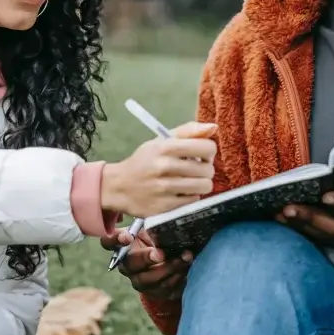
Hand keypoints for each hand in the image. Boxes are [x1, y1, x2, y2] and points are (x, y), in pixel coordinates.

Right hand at [100, 228, 190, 300]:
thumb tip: (162, 213)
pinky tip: (186, 267)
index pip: (108, 242)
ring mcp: (139, 281)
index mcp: (122, 245)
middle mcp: (126, 265)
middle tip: (160, 253)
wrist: (169, 262)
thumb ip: (152, 223)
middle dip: (146, 258)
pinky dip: (177, 277)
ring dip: (169, 268)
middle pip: (130, 264)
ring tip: (185, 256)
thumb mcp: (152, 228)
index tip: (127, 236)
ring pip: (149, 279)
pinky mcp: (154, 293)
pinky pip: (164, 288)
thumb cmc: (157, 238)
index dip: (115, 240)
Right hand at [101, 122, 217, 217]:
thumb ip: (188, 131)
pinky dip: (191, 196)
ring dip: (201, 184)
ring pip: (204, 186)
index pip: (206, 147)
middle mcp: (165, 167)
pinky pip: (194, 201)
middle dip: (206, 169)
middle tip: (195, 169)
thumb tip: (214, 127)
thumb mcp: (161, 140)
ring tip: (191, 181)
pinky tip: (181, 192)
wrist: (119, 186)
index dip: (209, 151)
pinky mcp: (165, 207)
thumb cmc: (145, 160)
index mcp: (166, 147)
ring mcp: (165, 189)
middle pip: (208, 169)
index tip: (201, 155)